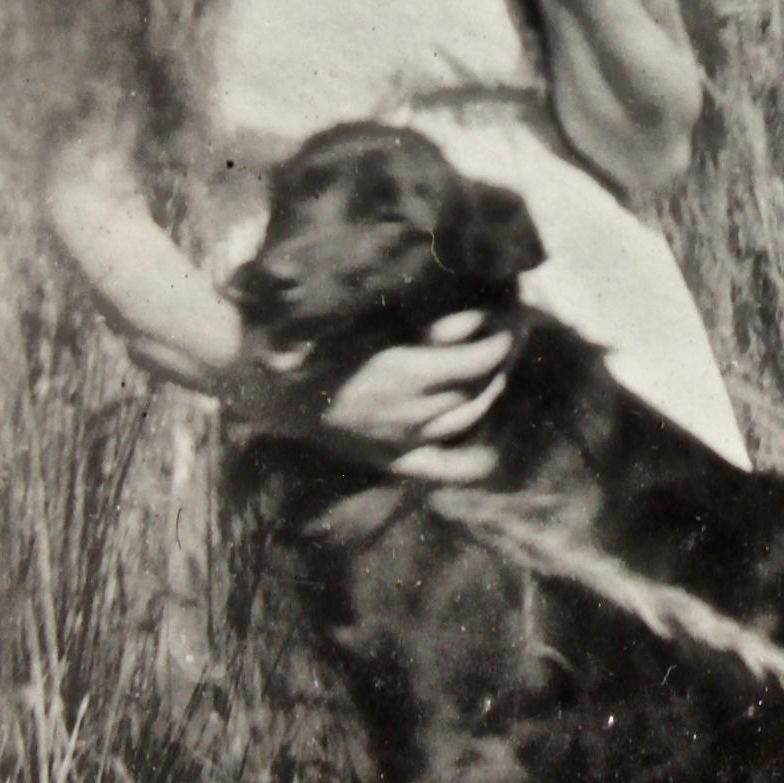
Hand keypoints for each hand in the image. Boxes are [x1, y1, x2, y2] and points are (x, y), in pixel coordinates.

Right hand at [323, 312, 513, 485]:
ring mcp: (402, 438)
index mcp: (408, 373)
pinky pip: (437, 468)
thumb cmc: (315, 336)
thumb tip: (474, 318)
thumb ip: (423, 322)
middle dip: (501, 358)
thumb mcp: (370, 317)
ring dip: (489, 391)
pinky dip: (468, 464)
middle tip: (511, 334)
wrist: (268, 383)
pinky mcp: (387, 456)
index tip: (515, 314)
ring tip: (498, 368)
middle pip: (479, 387)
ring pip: (466, 418)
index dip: (506, 334)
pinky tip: (490, 457)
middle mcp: (413, 411)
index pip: (482, 357)